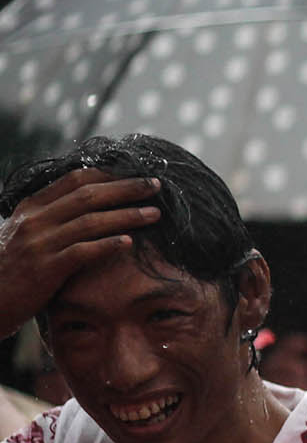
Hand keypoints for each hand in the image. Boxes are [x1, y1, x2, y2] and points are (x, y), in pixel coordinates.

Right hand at [0, 168, 159, 332]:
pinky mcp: (46, 269)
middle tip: (156, 186)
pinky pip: (81, 252)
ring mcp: (40, 244)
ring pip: (90, 221)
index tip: (136, 173)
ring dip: (127, 216)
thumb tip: (87, 205)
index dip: (108, 174)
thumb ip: (50, 218)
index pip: (74, 180)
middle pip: (88, 196)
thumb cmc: (9, 268)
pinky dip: (107, 245)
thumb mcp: (23, 234)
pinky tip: (129, 242)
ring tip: (155, 214)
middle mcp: (35, 220)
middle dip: (126, 188)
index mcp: (32, 207)